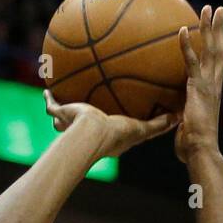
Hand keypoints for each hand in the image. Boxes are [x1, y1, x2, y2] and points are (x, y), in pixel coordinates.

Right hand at [44, 88, 176, 157]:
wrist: (90, 134)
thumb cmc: (114, 134)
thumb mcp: (140, 129)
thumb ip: (157, 124)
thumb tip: (176, 117)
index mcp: (103, 134)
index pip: (106, 126)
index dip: (109, 120)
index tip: (113, 112)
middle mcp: (85, 129)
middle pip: (83, 120)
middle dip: (82, 114)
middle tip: (85, 104)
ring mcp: (71, 123)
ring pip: (64, 115)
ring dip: (62, 108)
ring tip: (62, 93)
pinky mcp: (61, 115)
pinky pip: (51, 105)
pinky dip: (48, 99)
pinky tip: (46, 88)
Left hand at [175, 5, 222, 162]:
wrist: (200, 150)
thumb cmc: (192, 147)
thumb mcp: (186, 127)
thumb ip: (182, 118)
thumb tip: (173, 120)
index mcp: (214, 91)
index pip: (219, 63)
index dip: (219, 45)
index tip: (218, 30)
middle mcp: (215, 84)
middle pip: (220, 50)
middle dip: (219, 28)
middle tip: (218, 10)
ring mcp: (208, 85)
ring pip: (211, 49)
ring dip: (209, 28)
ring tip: (207, 9)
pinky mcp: (197, 88)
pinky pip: (191, 61)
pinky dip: (187, 45)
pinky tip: (182, 29)